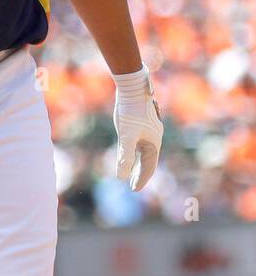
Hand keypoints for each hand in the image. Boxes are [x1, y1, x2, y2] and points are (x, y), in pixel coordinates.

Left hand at [112, 65, 163, 191]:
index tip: (134, 189)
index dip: (142, 178)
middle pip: (148, 160)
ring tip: (130, 173)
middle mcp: (154, 137)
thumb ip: (126, 156)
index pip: (149, 166)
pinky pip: (139, 142)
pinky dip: (134, 151)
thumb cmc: (130, 110)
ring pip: (143, 152)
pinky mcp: (141, 123)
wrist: (132, 85)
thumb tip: (121, 176)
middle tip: (132, 185)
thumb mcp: (127, 135)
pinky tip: (127, 153)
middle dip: (140, 173)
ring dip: (137, 163)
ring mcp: (148, 130)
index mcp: (154, 142)